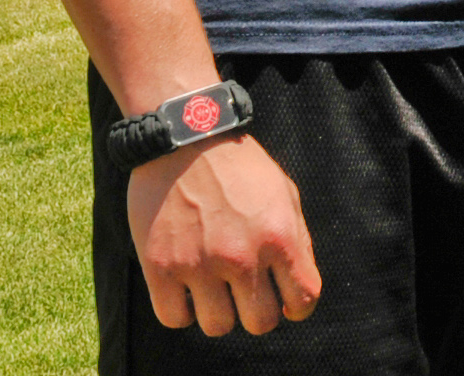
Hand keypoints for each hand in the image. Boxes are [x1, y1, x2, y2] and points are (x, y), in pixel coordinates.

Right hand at [126, 135, 320, 335]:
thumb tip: (297, 290)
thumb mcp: (284, 192)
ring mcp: (199, 264)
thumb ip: (296, 240)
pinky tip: (186, 288)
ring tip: (213, 286)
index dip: (297, 307)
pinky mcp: (160, 268)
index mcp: (279, 235)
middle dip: (257, 312)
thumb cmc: (239, 166)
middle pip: (260, 323)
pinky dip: (182, 310)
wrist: (187, 137)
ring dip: (218, 311)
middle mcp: (242, 255)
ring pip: (217, 326)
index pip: (303, 299)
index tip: (286, 302)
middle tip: (246, 293)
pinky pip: (174, 319)